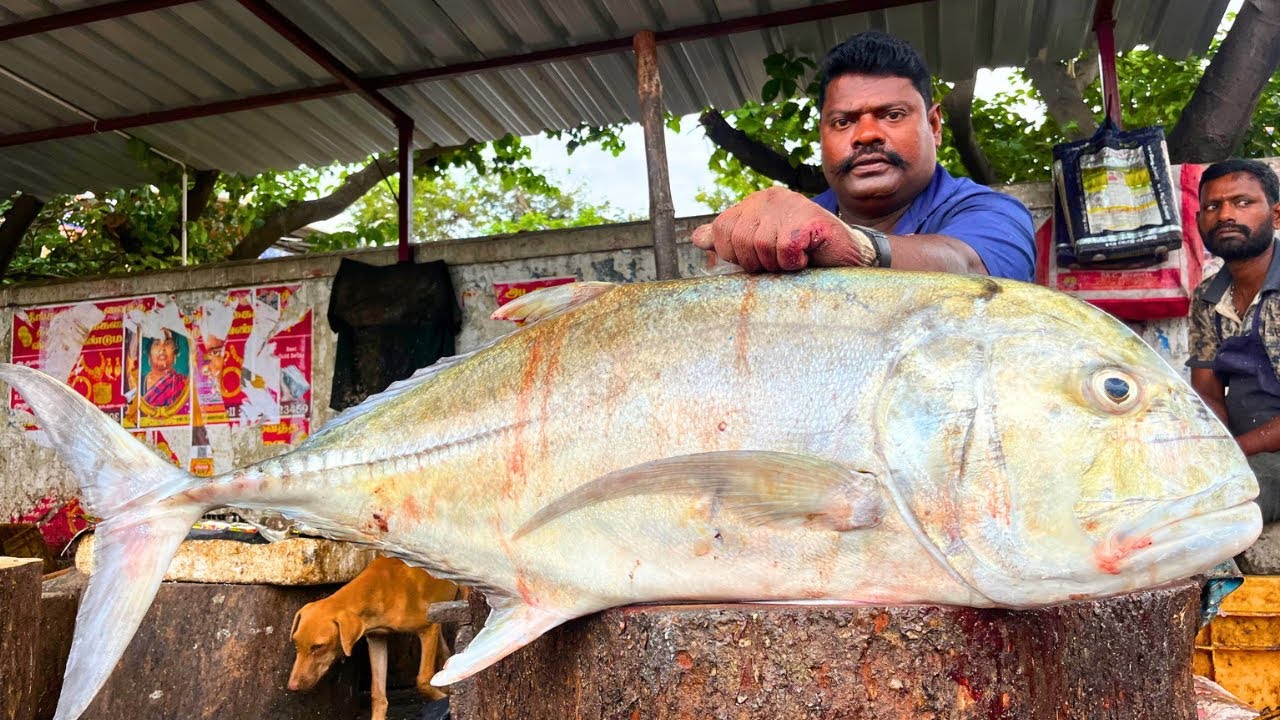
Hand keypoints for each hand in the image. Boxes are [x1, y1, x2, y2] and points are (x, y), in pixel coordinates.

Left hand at [691, 187, 876, 272]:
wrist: (847, 258)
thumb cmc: (803, 255)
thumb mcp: (760, 248)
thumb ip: (729, 241)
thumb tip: (697, 238)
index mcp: (754, 203)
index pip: (721, 229)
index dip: (735, 254)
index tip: (758, 258)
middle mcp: (769, 198)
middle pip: (739, 240)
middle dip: (757, 262)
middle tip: (779, 261)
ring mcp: (790, 205)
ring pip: (761, 246)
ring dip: (778, 264)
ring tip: (794, 259)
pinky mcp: (808, 218)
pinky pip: (784, 249)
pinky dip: (794, 262)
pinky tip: (807, 257)